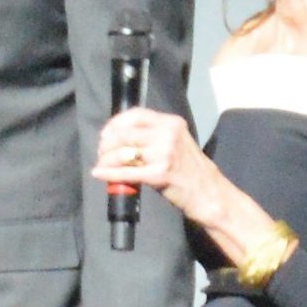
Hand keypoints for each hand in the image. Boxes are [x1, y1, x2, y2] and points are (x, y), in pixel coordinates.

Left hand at [92, 107, 221, 226]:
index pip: (136, 114)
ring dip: (106, 159)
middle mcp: (168, 134)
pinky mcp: (159, 174)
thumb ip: (153, 135)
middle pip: (125, 133)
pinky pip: (126, 172)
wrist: (207, 192)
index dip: (116, 123)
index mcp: (171, 123)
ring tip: (101, 164)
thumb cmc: (189, 169)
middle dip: (106, 143)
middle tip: (101, 152)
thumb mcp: (176, 142)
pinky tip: (99, 173)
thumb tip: (119, 135)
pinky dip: (109, 173)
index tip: (106, 133)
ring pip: (122, 152)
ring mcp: (164, 154)